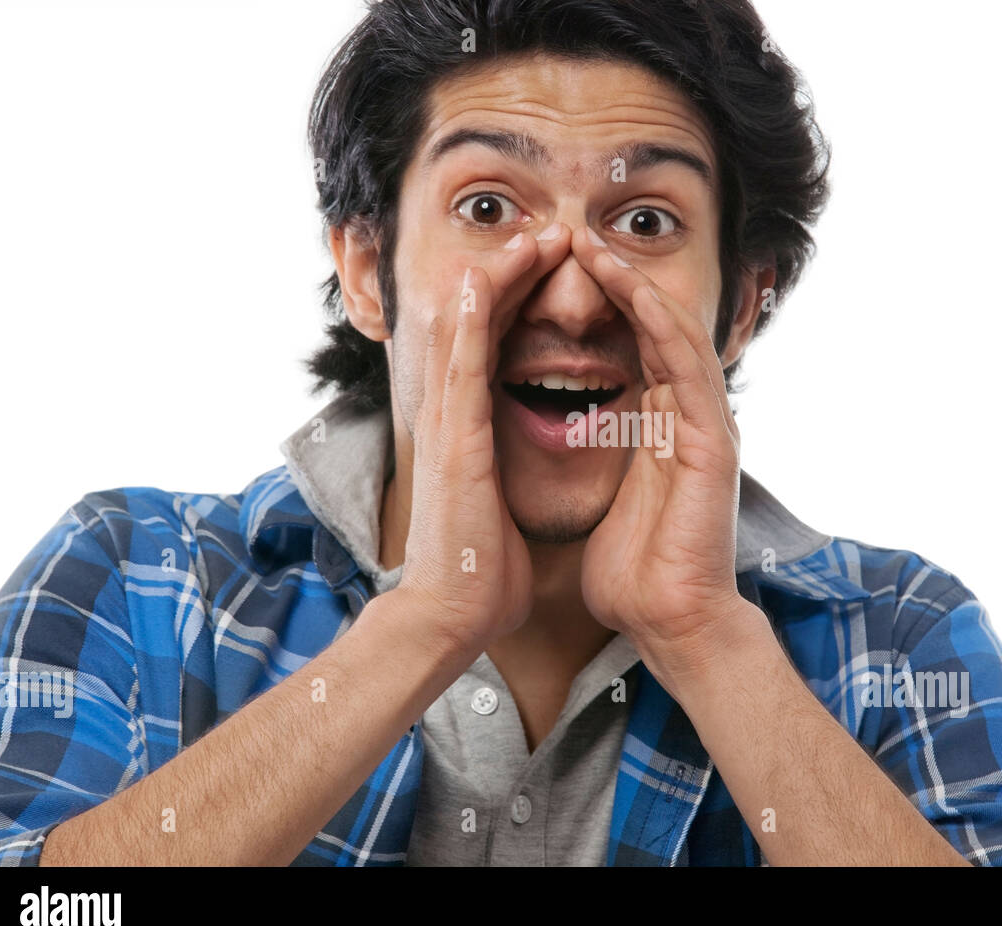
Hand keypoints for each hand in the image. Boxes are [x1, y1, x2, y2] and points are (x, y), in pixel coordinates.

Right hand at [392, 226, 573, 657]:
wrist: (452, 615)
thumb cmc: (481, 570)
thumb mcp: (500, 501)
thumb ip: (506, 467)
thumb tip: (529, 456)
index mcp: (468, 429)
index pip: (492, 345)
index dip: (520, 303)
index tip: (554, 271)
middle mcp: (451, 416)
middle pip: (478, 321)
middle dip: (514, 273)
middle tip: (551, 234)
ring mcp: (447, 424)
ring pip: (468, 327)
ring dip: (502, 276)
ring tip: (537, 237)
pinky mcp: (455, 440)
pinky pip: (465, 363)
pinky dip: (479, 315)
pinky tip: (493, 276)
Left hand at [572, 232, 752, 684]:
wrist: (670, 624)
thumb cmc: (636, 574)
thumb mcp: (607, 498)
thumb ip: (603, 461)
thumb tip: (574, 441)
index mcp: (660, 430)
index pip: (630, 348)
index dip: (596, 307)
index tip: (552, 275)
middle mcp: (686, 418)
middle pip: (652, 328)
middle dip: (613, 281)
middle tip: (570, 238)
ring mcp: (705, 426)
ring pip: (672, 334)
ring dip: (634, 286)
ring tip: (593, 246)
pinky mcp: (714, 442)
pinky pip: (687, 367)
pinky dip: (660, 324)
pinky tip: (631, 290)